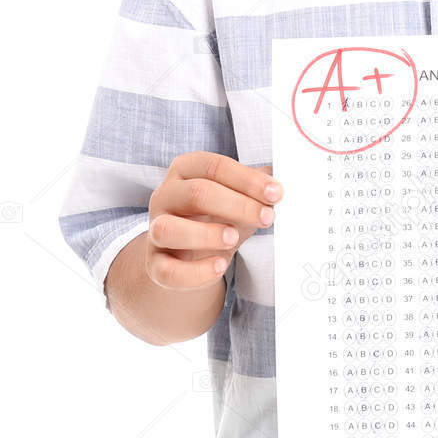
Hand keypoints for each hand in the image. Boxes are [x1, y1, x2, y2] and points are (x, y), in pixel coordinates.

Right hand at [145, 152, 281, 290]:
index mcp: (185, 171)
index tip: (276, 193)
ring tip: (234, 238)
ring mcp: (155, 230)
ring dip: (205, 234)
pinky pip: (167, 270)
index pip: (214, 166)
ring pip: (168, 229)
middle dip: (237, 205)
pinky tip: (219, 266)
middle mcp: (164, 196)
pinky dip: (194, 272)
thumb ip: (257, 188)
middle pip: (196, 193)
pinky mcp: (154, 264)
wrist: (191, 255)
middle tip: (266, 217)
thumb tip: (282, 174)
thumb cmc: (218, 218)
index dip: (247, 179)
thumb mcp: (239, 199)